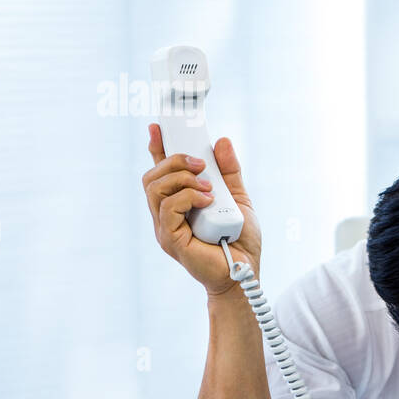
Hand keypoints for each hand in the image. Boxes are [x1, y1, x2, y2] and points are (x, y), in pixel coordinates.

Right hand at [142, 123, 261, 296]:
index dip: (156, 148)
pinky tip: (206, 201)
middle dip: (174, 161)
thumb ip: (229, 172)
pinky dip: (188, 197)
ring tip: (208, 187)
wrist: (246, 271)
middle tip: (200, 164)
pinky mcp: (171, 240)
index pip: (161, 172)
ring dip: (182, 180)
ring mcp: (165, 228)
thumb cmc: (240, 240)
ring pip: (155, 189)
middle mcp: (166, 215)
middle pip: (152, 177)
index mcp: (179, 203)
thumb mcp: (238, 198)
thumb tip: (222, 141)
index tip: (158, 127)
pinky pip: (168, 209)